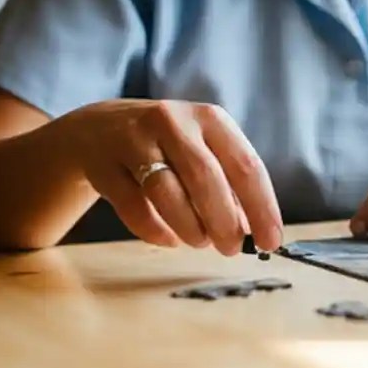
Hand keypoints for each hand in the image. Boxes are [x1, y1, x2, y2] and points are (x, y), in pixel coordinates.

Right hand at [57, 100, 282, 254]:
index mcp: (209, 118)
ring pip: (166, 191)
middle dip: (223, 220)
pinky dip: (154, 230)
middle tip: (232, 248)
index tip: (271, 241)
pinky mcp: (104, 164)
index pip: (246, 165)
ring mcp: (133, 140)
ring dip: (189, 226)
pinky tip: (168, 239)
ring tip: (199, 241)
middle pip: (205, 176)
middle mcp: (172, 122)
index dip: (261, 207)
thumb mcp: (202, 150)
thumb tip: (251, 230)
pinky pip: (133, 206)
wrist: (97, 128)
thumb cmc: (166, 145)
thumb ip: (228, 185)